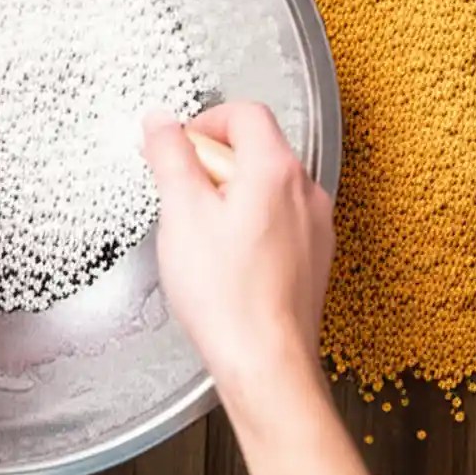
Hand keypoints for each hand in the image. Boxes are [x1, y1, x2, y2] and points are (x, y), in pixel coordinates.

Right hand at [141, 103, 333, 386]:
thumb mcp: (180, 212)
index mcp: (275, 169)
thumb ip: (170, 156)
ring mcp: (314, 225)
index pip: (246, 113)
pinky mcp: (313, 257)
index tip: (179, 148)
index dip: (205, 122)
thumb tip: (161, 121)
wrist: (265, 360)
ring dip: (232, 194)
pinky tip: (225, 259)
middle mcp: (305, 191)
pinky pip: (279, 220)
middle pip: (257, 147)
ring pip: (268, 185)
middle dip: (214, 162)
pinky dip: (250, 224)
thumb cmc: (226, 294)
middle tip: (183, 194)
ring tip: (201, 233)